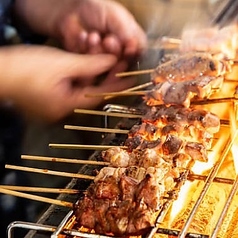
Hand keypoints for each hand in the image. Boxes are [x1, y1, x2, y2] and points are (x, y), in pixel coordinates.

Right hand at [0, 45, 134, 121]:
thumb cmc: (24, 68)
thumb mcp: (62, 63)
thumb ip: (90, 64)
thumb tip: (110, 61)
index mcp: (67, 106)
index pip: (100, 96)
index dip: (117, 86)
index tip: (131, 79)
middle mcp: (63, 110)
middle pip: (91, 93)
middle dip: (105, 77)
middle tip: (118, 62)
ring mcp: (55, 105)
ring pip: (81, 89)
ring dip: (93, 74)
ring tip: (105, 59)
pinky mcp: (49, 99)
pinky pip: (71, 89)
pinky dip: (80, 77)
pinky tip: (87, 65)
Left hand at [14, 0, 146, 57]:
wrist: (71, 12)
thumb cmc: (96, 10)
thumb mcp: (115, 16)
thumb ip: (126, 31)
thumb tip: (135, 46)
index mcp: (130, 41)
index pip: (138, 53)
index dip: (133, 54)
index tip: (128, 48)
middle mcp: (119, 53)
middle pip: (123, 62)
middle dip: (114, 51)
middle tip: (108, 40)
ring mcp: (104, 60)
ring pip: (106, 65)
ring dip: (99, 50)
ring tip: (93, 35)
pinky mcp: (89, 65)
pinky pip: (91, 64)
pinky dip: (87, 50)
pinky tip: (83, 36)